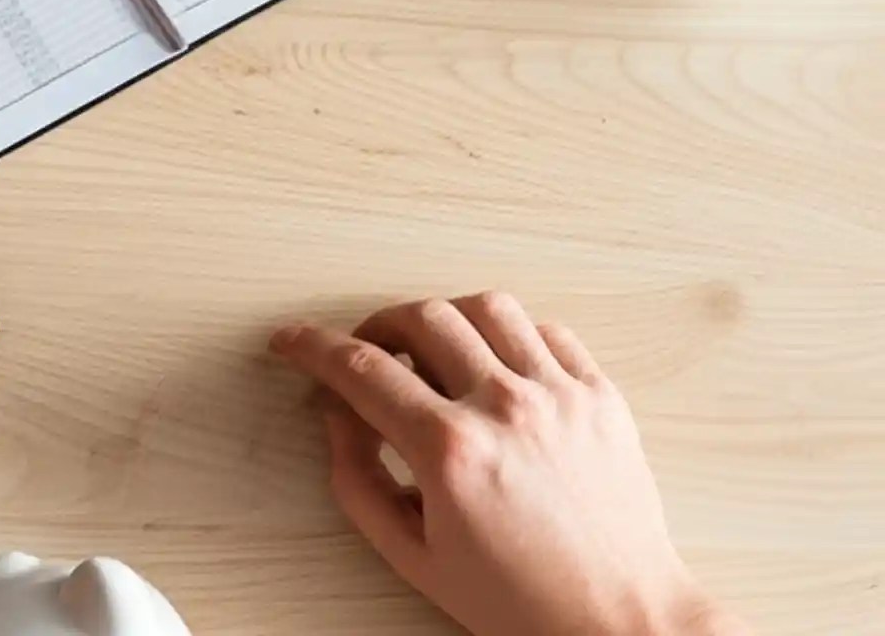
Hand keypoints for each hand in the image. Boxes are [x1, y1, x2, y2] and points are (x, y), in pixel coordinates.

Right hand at [271, 293, 750, 635]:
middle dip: (377, 325)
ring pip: (487, 307)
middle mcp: (506, 408)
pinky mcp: (599, 396)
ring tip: (432, 350)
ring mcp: (559, 395)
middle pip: (422, 317)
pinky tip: (495, 362)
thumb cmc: (521, 599)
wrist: (619, 618)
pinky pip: (547, 330)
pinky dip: (509, 333)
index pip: (361, 369)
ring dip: (444, 317)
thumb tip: (337, 418)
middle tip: (366, 351)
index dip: (313, 347)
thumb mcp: (413, 555)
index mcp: (452, 451)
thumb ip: (358, 481)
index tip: (293, 341)